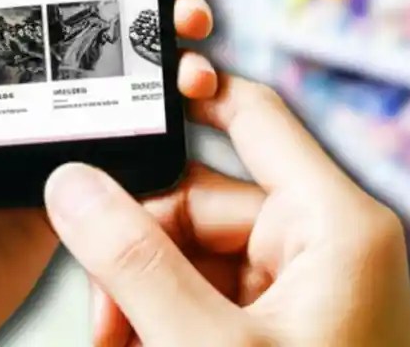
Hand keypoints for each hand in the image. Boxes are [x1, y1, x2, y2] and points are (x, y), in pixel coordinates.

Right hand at [45, 78, 409, 346]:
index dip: (188, 94)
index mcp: (335, 226)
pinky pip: (207, 298)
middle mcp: (324, 246)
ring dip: (143, 294)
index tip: (125, 88)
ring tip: (117, 344)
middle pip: (202, 200)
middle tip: (104, 312)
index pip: (252, 118)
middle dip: (139, 250)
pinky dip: (165, 321)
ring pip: (194, 254)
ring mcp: (305, 291)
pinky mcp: (284, 330)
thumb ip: (133, 262)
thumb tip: (73, 186)